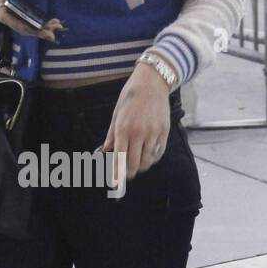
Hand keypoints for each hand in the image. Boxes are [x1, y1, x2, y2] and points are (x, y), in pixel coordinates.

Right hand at [0, 0, 62, 39]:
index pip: (11, 18)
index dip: (26, 25)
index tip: (40, 28)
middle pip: (19, 26)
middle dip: (37, 31)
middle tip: (53, 33)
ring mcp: (2, 15)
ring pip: (20, 27)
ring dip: (37, 30)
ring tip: (54, 30)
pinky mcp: (6, 15)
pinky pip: (20, 23)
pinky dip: (32, 25)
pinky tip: (45, 25)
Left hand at [98, 60, 173, 182]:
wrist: (152, 82)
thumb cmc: (130, 97)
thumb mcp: (116, 114)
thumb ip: (110, 135)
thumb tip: (102, 152)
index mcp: (123, 128)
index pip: (119, 158)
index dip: (117, 174)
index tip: (116, 185)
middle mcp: (138, 132)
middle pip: (134, 164)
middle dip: (129, 173)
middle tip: (126, 175)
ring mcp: (153, 133)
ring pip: (147, 161)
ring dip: (141, 166)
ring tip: (137, 163)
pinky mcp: (164, 132)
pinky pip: (158, 153)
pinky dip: (152, 158)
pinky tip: (147, 155)